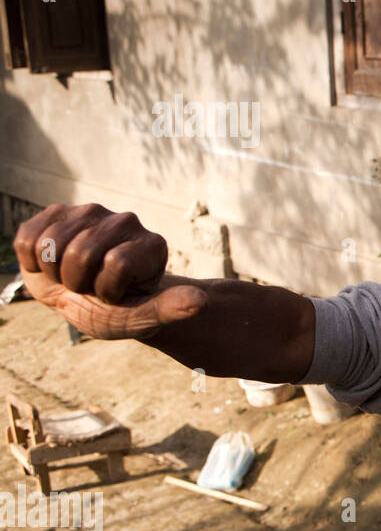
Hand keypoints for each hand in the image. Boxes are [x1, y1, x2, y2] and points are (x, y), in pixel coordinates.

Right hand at [15, 203, 206, 339]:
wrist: (87, 303)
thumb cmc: (119, 311)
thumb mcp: (145, 318)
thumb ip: (171, 309)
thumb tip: (201, 303)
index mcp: (152, 244)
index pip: (116, 264)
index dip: (106, 290)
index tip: (116, 296)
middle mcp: (125, 221)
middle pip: (80, 254)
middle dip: (78, 283)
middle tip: (90, 288)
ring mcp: (90, 213)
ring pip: (50, 245)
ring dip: (54, 273)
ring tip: (73, 276)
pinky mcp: (56, 212)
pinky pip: (28, 239)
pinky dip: (31, 262)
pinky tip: (51, 264)